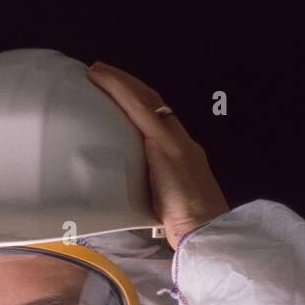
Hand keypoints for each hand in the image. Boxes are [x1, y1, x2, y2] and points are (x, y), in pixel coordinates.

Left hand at [85, 61, 228, 249]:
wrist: (206, 231)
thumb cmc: (186, 229)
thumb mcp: (166, 205)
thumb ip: (150, 195)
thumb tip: (126, 201)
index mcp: (182, 155)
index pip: (160, 121)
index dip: (140, 104)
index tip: (121, 95)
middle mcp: (182, 141)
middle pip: (153, 104)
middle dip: (130, 86)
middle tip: (103, 74)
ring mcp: (175, 140)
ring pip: (146, 100)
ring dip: (121, 83)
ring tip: (97, 73)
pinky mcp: (166, 144)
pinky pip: (139, 109)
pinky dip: (119, 90)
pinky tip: (101, 79)